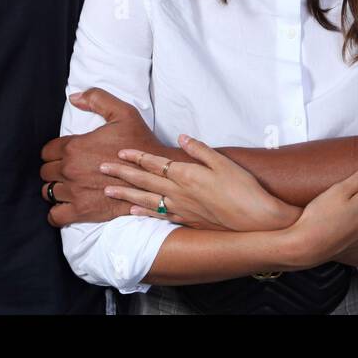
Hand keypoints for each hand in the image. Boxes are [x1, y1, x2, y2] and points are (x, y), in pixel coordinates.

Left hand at [40, 89, 168, 226]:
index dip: (55, 152)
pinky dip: (57, 212)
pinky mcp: (82, 211)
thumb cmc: (140, 143)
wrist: (157, 174)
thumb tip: (73, 97)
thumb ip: (97, 99)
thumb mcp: (123, 112)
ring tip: (69, 186)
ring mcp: (75, 192)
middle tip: (70, 170)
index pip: (47, 151)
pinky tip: (67, 205)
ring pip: (48, 192)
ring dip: (56, 189)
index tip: (67, 154)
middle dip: (55, 170)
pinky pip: (55, 215)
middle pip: (46, 171)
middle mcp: (70, 170)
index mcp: (75, 146)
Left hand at [100, 135, 298, 231]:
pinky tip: (132, 210)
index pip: (156, 163)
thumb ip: (200, 150)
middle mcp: (180, 192)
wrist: (255, 219)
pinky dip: (143, 212)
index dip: (137, 157)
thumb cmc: (243, 188)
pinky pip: (159, 215)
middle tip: (102, 168)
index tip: (120, 152)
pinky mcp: (186, 220)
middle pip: (145, 180)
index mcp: (188, 174)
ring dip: (126, 193)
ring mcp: (181, 208)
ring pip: (147, 199)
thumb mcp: (223, 162)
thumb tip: (182, 137)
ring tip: (108, 189)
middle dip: (122, 173)